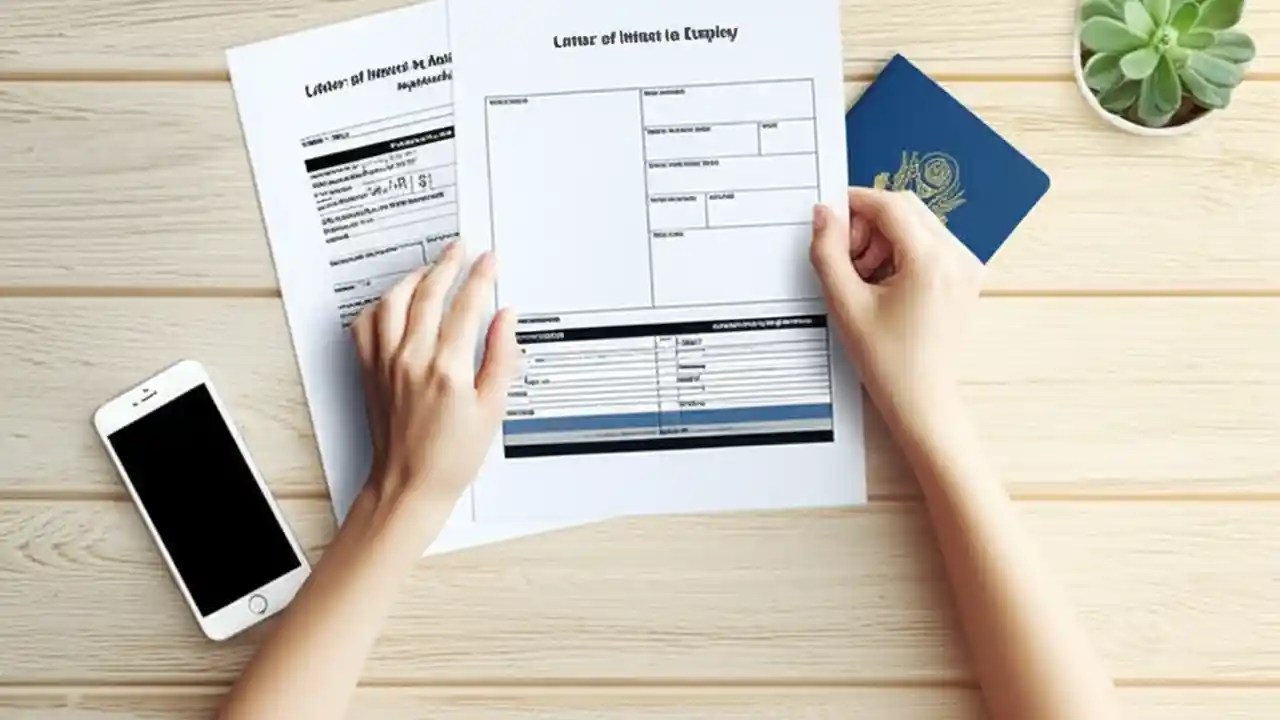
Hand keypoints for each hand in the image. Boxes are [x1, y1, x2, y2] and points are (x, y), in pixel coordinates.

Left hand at [351, 244, 517, 528]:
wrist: (408, 485)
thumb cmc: (450, 458)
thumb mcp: (492, 410)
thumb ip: (501, 358)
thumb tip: (504, 320)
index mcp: (447, 369)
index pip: (466, 306)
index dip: (481, 277)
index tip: (489, 261)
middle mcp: (411, 360)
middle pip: (429, 294)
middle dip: (448, 265)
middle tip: (461, 250)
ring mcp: (385, 364)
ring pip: (393, 302)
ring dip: (413, 277)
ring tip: (429, 267)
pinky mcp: (369, 371)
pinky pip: (367, 325)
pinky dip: (380, 306)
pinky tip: (393, 301)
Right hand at [810, 188, 982, 435]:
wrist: (923, 401)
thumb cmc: (889, 363)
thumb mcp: (846, 304)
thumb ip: (828, 252)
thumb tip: (825, 215)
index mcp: (931, 261)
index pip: (889, 205)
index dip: (854, 203)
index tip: (831, 215)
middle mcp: (957, 257)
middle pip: (905, 209)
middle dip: (869, 225)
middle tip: (847, 259)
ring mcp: (966, 267)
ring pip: (917, 225)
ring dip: (885, 240)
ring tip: (865, 279)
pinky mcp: (965, 277)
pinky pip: (930, 245)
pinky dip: (902, 253)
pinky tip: (885, 285)